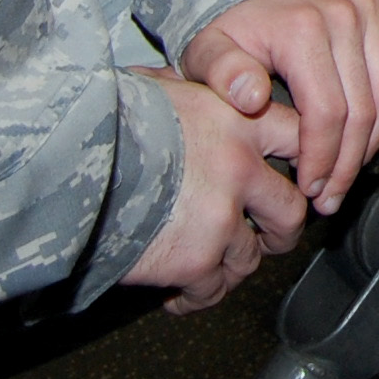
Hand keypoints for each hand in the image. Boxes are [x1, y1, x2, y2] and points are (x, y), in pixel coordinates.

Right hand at [123, 71, 306, 313]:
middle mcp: (241, 166)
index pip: (298, 138)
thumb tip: (170, 81)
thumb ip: (180, 90)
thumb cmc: (107, 121)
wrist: (73, 164)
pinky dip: (198, 297)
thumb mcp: (156, 88)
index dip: (304, 162)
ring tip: (214, 269)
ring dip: (234, 266)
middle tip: (270, 236)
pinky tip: (180, 295)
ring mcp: (223, 216)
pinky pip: (212, 289)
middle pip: (290, 208)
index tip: (300, 178)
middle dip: (281, 229)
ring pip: (251, 256)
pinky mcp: (198, 259)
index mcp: (238, 118)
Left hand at [182, 0, 378, 214]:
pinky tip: (368, 126)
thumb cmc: (228, 17)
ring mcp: (367, 4)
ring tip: (351, 168)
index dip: (323, 159)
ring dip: (373, 139)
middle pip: (362, 109)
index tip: (311, 188)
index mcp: (302, 28)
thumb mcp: (206, 48)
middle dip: (348, 162)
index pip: (327, 113)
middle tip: (332, 193)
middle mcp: (343, 13)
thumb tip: (250, 98)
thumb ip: (222, 74)